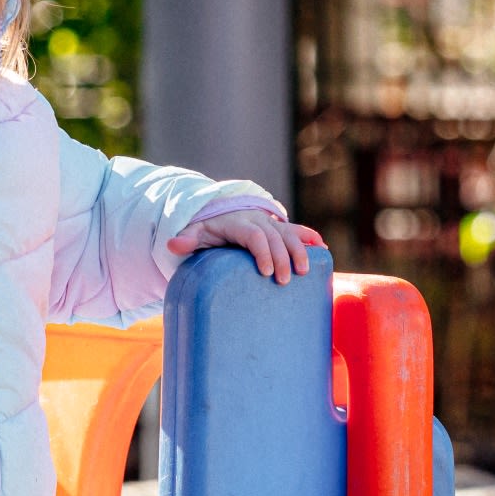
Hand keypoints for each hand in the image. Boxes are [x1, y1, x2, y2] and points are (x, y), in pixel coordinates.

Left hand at [167, 210, 324, 284]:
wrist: (223, 213)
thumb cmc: (210, 229)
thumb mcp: (197, 232)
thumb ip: (187, 239)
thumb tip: (172, 244)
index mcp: (239, 224)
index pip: (255, 236)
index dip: (262, 252)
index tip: (265, 272)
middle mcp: (259, 221)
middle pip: (275, 237)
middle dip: (283, 258)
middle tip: (283, 282)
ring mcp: (272, 224)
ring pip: (291, 234)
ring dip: (300, 251)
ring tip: (305, 272)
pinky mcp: (281, 228)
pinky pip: (298, 230)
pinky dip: (311, 238)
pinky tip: (322, 250)